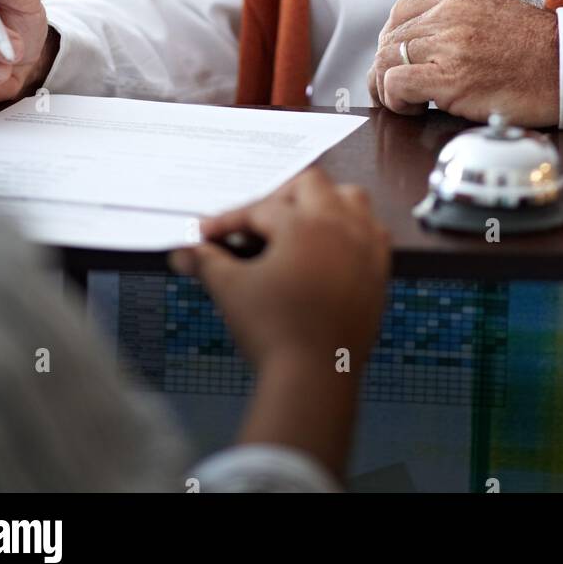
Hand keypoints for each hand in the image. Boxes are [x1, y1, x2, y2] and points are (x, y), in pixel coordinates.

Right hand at [170, 168, 389, 372]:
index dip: (229, 220)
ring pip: (352, 199)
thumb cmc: (273, 331)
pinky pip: (374, 233)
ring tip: (301, 222)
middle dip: (279, 197)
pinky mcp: (379, 272)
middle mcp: (340, 226)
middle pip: (311, 185)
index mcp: (304, 224)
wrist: (314, 378)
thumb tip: (183, 252)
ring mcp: (365, 247)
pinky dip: (354, 230)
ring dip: (326, 202)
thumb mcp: (231, 290)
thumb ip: (206, 262)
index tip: (208, 234)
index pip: (260, 208)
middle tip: (256, 221)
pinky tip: (335, 247)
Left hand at [368, 0, 559, 125]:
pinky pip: (396, 83)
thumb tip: (419, 42)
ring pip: (386, 59)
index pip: (401, 11)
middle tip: (396, 89)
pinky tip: (413, 108)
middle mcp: (451, 12)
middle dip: (386, 67)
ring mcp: (451, 43)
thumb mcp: (493, 11)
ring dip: (387, 86)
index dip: (392, 40)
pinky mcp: (451, 78)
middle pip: (390, 38)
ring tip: (406, 101)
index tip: (398, 60)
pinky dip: (394, 99)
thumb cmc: (537, 51)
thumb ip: (457, 17)